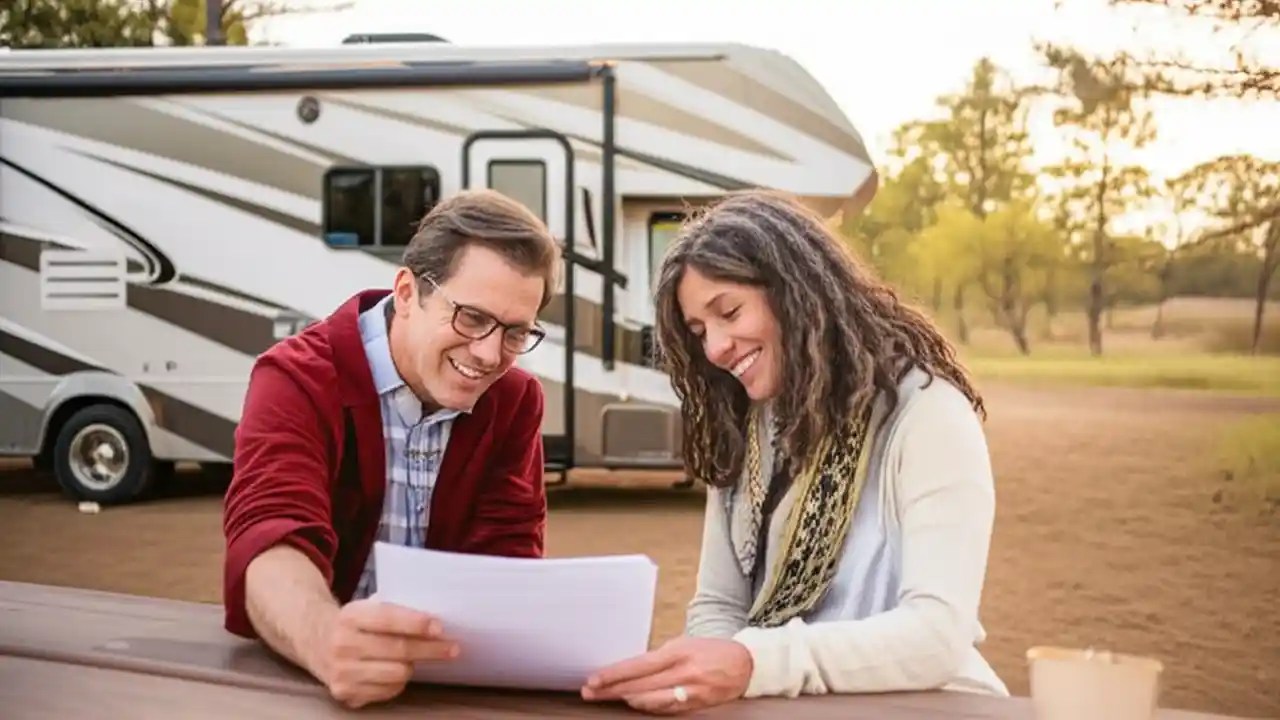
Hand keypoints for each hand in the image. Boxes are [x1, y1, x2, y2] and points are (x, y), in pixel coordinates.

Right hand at [312, 599, 458, 708]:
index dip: (416, 623)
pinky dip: (399, 682)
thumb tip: (435, 622)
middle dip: (430, 649)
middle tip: (453, 648)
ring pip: (397, 673)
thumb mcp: (367, 607)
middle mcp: (342, 644)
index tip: (439, 627)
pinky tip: (397, 671)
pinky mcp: (344, 692)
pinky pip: (388, 691)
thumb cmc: (355, 623)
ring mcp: (342, 671)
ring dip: (413, 666)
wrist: (315, 640)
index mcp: (350, 616)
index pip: (388, 619)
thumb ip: (395, 610)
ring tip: (417, 658)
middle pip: (398, 650)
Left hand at [580, 636, 752, 714]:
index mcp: (678, 652)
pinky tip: (635, 704)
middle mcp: (683, 672)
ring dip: (628, 700)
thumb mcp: (684, 644)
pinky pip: (665, 708)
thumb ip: (659, 657)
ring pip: (650, 701)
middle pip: (639, 685)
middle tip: (589, 692)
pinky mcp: (696, 705)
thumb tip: (631, 669)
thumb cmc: (710, 650)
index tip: (594, 680)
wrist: (745, 664)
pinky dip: (648, 707)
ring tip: (610, 697)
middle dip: (612, 690)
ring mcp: (690, 691)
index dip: (614, 674)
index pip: (638, 665)